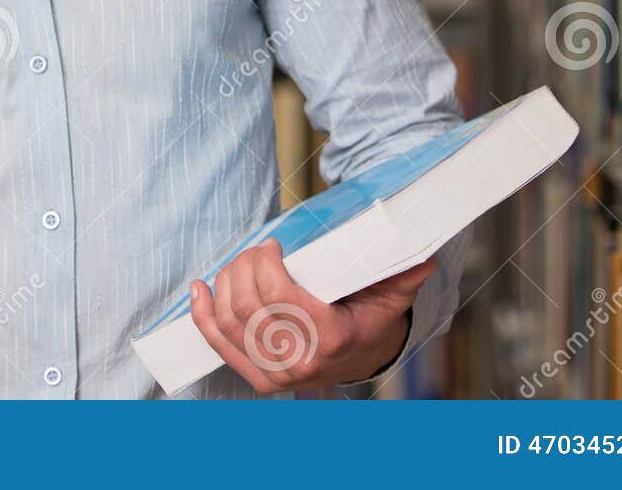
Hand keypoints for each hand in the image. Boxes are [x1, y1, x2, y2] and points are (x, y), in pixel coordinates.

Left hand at [189, 239, 433, 392]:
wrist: (360, 360)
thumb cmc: (370, 320)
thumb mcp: (391, 295)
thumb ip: (402, 273)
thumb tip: (422, 255)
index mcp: (329, 338)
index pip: (279, 295)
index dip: (266, 263)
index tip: (273, 245)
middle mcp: (299, 361)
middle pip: (249, 304)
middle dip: (244, 266)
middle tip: (257, 250)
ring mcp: (274, 373)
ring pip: (229, 319)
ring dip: (225, 282)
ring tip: (238, 263)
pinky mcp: (257, 376)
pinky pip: (218, 342)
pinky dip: (202, 314)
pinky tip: (199, 288)